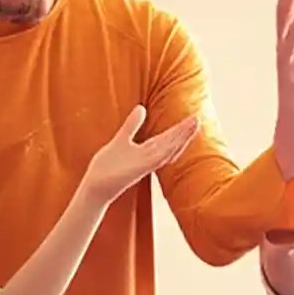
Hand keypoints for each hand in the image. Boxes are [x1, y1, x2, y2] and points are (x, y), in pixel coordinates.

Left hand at [83, 105, 199, 205]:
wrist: (95, 187)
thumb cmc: (107, 167)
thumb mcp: (121, 139)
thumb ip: (132, 124)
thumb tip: (141, 107)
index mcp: (146, 150)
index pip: (167, 138)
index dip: (180, 129)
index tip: (193, 118)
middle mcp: (148, 158)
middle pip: (170, 143)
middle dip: (184, 132)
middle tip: (197, 119)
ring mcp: (143, 165)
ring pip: (166, 150)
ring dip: (179, 140)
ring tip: (191, 128)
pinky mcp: (136, 171)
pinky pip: (154, 161)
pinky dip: (164, 153)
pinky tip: (174, 146)